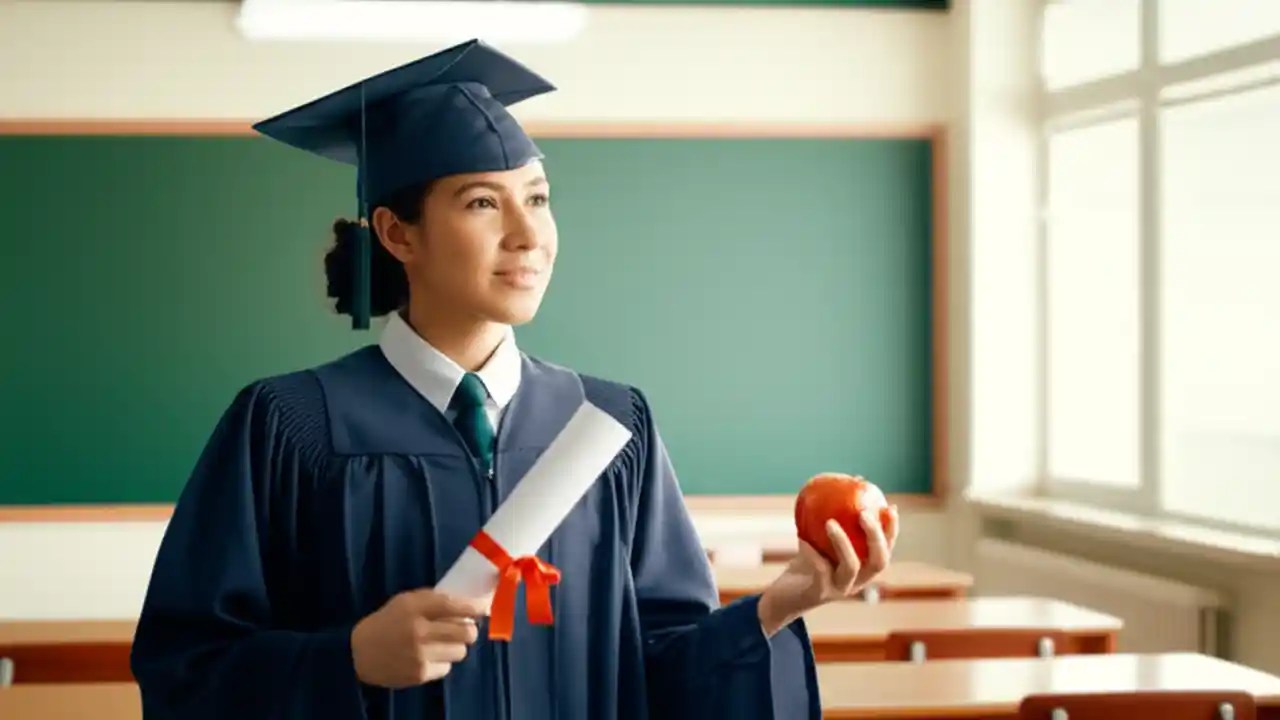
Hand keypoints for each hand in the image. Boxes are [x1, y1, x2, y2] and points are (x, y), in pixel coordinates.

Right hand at [350, 588, 488, 688]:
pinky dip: (442, 662)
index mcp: (414, 607)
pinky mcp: (419, 673)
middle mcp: (419, 630)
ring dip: (456, 647)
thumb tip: (468, 604)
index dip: (474, 607)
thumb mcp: (406, 601)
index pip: (454, 605)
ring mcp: (420, 654)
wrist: (358, 653)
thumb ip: (434, 600)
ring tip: (443, 644)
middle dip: (470, 630)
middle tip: (465, 630)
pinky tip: (429, 657)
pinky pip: (447, 667)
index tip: (484, 608)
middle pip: (466, 632)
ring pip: (460, 652)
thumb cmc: (388, 622)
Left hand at [758, 508, 898, 635]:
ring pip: (850, 567)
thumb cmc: (807, 561)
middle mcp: (858, 581)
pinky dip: (811, 552)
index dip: (892, 531)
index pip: (886, 550)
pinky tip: (801, 538)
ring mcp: (840, 589)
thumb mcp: (820, 539)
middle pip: (878, 561)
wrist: (785, 596)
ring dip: (842, 543)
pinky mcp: (820, 594)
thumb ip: (832, 517)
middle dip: (876, 537)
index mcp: (864, 569)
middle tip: (863, 514)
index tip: (890, 507)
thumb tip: (843, 485)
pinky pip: (819, 570)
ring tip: (830, 522)